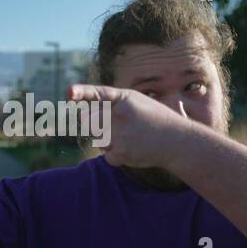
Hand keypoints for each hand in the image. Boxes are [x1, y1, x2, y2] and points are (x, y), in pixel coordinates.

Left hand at [67, 83, 191, 168]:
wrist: (177, 141)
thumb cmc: (154, 119)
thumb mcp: (135, 103)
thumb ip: (110, 105)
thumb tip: (80, 114)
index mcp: (125, 98)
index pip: (99, 93)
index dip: (82, 92)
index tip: (69, 93)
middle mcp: (122, 114)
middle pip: (90, 120)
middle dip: (95, 125)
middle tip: (116, 126)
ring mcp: (122, 134)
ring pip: (98, 139)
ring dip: (108, 141)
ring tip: (129, 137)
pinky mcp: (123, 151)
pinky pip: (107, 154)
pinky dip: (116, 155)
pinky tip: (133, 148)